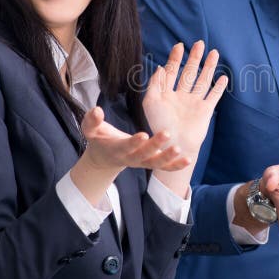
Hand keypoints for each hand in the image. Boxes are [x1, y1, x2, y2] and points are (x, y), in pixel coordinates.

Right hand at [72, 106, 191, 205]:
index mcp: (117, 149)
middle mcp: (131, 158)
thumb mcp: (91, 130)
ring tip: (180, 149)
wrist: (105, 157)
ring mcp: (142, 162)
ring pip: (156, 164)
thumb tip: (96, 110)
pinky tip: (188, 160)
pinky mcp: (151, 163)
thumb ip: (92, 120)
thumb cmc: (100, 139)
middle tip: (166, 134)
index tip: (143, 134)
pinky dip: (176, 165)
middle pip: (144, 154)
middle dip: (155, 146)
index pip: (126, 146)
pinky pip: (164, 167)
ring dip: (168, 158)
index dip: (134, 142)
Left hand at [142, 41, 227, 169]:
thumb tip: (161, 68)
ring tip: (214, 53)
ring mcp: (194, 102)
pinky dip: (219, 87)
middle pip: (190, 72)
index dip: (175, 58)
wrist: (174, 144)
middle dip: (194, 58)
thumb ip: (156, 84)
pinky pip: (213, 96)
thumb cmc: (159, 125)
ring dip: (209, 67)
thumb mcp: (151, 102)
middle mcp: (182, 96)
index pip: (172, 71)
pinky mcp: (205, 110)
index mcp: (167, 93)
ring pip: (203, 80)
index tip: (179, 45)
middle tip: (199, 43)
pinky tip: (224, 77)